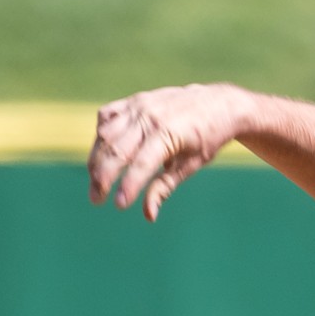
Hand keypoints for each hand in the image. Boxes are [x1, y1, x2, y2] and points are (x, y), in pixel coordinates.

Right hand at [87, 83, 250, 220]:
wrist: (219, 103)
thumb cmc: (208, 138)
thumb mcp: (192, 165)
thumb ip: (165, 188)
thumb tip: (148, 215)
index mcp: (168, 133)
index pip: (141, 164)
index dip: (128, 186)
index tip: (119, 205)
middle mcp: (150, 117)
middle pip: (117, 150)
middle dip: (102, 178)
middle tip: (95, 200)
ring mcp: (140, 105)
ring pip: (106, 134)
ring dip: (96, 159)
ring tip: (95, 181)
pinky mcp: (134, 100)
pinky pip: (107, 115)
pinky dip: (100, 135)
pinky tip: (102, 152)